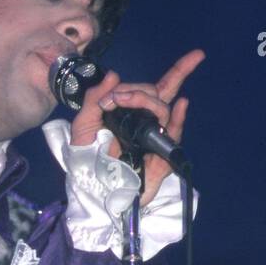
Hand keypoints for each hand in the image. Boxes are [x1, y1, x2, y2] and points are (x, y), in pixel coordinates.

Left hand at [69, 49, 204, 208]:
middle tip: (117, 99)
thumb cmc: (87, 160)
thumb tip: (114, 75)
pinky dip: (178, 118)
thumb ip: (95, 99)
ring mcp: (155, 138)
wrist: (91, 189)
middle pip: (157, 95)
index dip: (131, 87)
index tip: (109, 96)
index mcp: (130, 114)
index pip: (146, 90)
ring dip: (146, 100)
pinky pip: (174, 134)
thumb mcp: (83, 126)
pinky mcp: (162, 156)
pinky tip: (182, 103)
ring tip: (127, 100)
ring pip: (162, 110)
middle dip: (137, 91)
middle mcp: (146, 123)